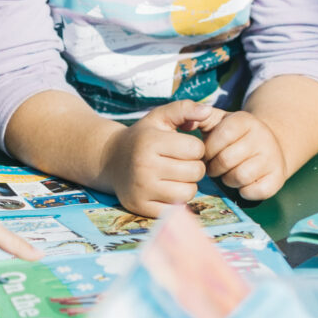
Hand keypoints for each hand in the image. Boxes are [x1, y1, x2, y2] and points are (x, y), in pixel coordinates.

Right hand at [101, 101, 209, 216]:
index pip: (196, 149)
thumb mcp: (160, 117)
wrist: (110, 160)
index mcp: (151, 142)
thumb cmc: (143, 137)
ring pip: (189, 192)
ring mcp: (141, 190)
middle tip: (181, 162)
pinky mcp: (140, 207)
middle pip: (196, 172)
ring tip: (176, 176)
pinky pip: (176, 208)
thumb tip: (207, 110)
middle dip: (194, 166)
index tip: (183, 146)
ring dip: (188, 184)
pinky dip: (176, 200)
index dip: (195, 147)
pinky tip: (167, 189)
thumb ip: (184, 109)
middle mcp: (144, 167)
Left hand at [192, 106, 288, 199]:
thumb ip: (200, 117)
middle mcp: (262, 137)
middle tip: (214, 167)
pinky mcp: (278, 178)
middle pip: (227, 160)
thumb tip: (186, 120)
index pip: (221, 136)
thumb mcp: (220, 121)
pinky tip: (243, 184)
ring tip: (228, 174)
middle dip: (215, 168)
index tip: (207, 154)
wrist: (271, 145)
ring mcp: (272, 158)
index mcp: (245, 121)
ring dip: (228, 180)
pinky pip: (255, 191)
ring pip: (240, 176)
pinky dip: (245, 191)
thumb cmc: (235, 136)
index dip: (208, 150)